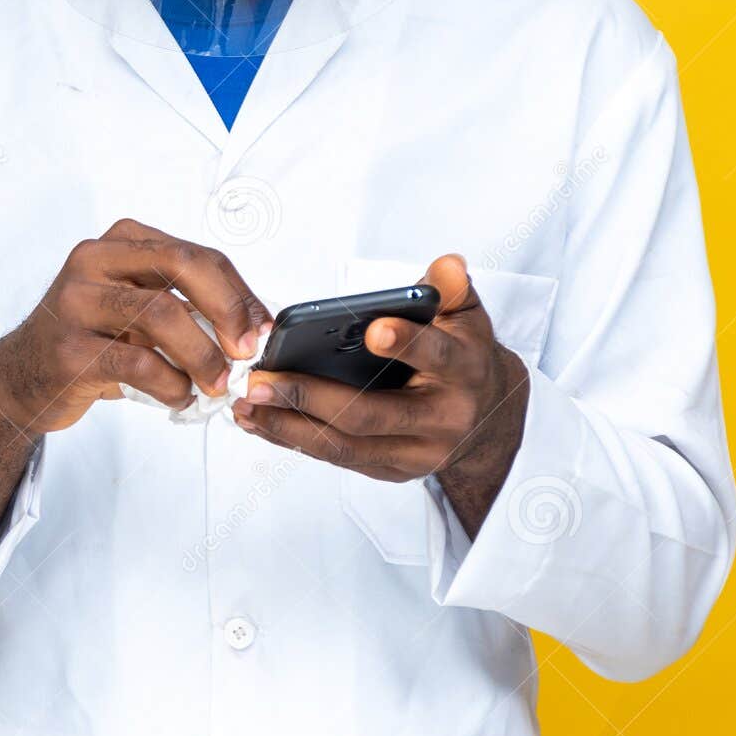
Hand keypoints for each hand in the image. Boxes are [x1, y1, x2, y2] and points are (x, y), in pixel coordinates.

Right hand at [0, 218, 272, 436]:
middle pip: (181, 266)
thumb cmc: (91, 342)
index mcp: (119, 241)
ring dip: (202, 354)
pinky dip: (169, 383)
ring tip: (216, 384)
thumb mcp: (136, 310)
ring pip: (160, 313)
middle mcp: (93, 260)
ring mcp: (75, 301)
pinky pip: (136, 362)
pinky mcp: (67, 348)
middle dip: (226, 309)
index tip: (263, 330)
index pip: (195, 254)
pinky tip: (179, 397)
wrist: (21, 379)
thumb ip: (185, 306)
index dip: (239, 293)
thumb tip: (253, 328)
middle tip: (247, 351)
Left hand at [230, 255, 529, 534]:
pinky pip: (337, 458)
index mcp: (464, 372)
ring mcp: (415, 453)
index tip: (374, 330)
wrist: (489, 419)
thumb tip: (445, 265)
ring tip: (246, 404)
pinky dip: (294, 440)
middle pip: (370, 414)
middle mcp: (442, 420)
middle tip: (262, 380)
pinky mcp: (391, 471)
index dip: (407, 344)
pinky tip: (259, 422)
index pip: (436, 357)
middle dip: (311, 397)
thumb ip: (452, 288)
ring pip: (345, 446)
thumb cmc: (464, 357)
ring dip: (289, 426)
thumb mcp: (468, 316)